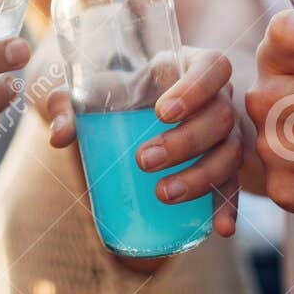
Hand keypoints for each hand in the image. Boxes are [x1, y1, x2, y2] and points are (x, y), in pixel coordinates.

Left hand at [47, 47, 242, 237]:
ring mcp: (225, 134)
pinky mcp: (222, 167)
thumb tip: (59, 136)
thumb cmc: (111, 92)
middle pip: (221, 116)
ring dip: (201, 177)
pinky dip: (228, 208)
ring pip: (229, 153)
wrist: (121, 111)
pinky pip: (233, 187)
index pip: (212, 67)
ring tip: (163, 194)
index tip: (161, 112)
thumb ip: (68, 105)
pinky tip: (219, 228)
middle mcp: (218, 98)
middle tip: (144, 160)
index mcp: (190, 66)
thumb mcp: (88, 91)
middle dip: (186, 142)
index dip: (195, 88)